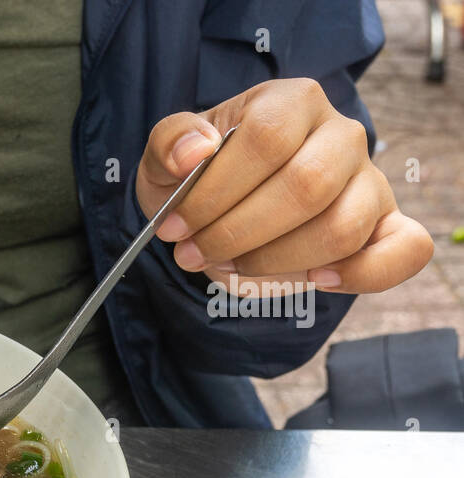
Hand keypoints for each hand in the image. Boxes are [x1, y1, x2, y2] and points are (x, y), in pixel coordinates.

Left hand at [136, 78, 432, 294]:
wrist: (225, 209)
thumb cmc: (199, 179)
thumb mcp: (168, 157)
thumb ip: (170, 143)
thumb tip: (195, 151)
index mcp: (292, 103)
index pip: (266, 139)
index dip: (215, 192)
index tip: (174, 227)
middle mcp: (341, 135)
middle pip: (305, 187)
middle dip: (237, 234)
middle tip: (192, 254)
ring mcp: (369, 180)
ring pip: (341, 228)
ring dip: (274, 262)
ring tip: (228, 265)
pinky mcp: (385, 224)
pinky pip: (405, 250)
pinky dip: (363, 273)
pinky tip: (315, 279)